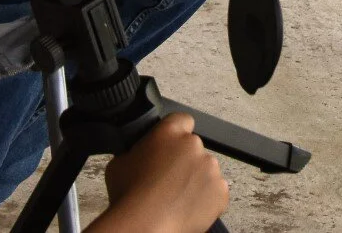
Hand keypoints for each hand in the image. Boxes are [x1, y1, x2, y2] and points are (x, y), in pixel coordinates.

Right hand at [92, 113, 227, 232]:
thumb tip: (140, 153)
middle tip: (167, 181)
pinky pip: (215, 192)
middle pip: (193, 148)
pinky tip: (186, 208)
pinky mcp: (220, 191)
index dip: (175, 134)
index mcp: (170, 132)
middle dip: (183, 162)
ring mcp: (210, 168)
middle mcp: (194, 145)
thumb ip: (138, 150)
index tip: (170, 147)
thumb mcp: (120, 162)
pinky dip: (205, 200)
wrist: (144, 226)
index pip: (181, 120)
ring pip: (205, 171)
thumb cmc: (129, 198)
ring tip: (174, 199)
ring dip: (195, 181)